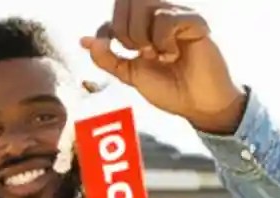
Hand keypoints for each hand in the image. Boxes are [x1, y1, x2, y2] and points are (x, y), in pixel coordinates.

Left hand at [81, 0, 246, 133]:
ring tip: (157, 55)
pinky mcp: (195, 21)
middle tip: (139, 52)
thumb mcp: (129, 74)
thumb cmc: (168, 89)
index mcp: (144, 25)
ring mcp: (178, 15)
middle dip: (125, 31)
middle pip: (128, 0)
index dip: (107, 29)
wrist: (196, 104)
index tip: (111, 49)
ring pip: (146, 6)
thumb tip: (84, 41)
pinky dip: (163, 41)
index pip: (117, 8)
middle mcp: (160, 15)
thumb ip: (107, 58)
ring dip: (143, 36)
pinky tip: (174, 54)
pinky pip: (167, 18)